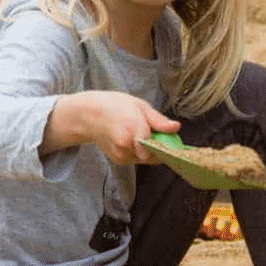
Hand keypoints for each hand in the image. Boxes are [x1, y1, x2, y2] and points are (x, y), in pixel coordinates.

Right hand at [44, 91, 179, 163]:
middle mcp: (126, 145)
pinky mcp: (118, 160)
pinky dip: (140, 152)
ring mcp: (121, 154)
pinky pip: (137, 160)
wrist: (89, 115)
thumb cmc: (115, 105)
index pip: (158, 148)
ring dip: (150, 151)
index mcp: (133, 129)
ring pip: (146, 159)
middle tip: (159, 135)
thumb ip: (159, 120)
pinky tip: (135, 140)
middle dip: (159, 148)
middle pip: (153, 156)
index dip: (168, 146)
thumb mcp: (140, 106)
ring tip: (143, 134)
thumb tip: (176, 127)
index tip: (172, 141)